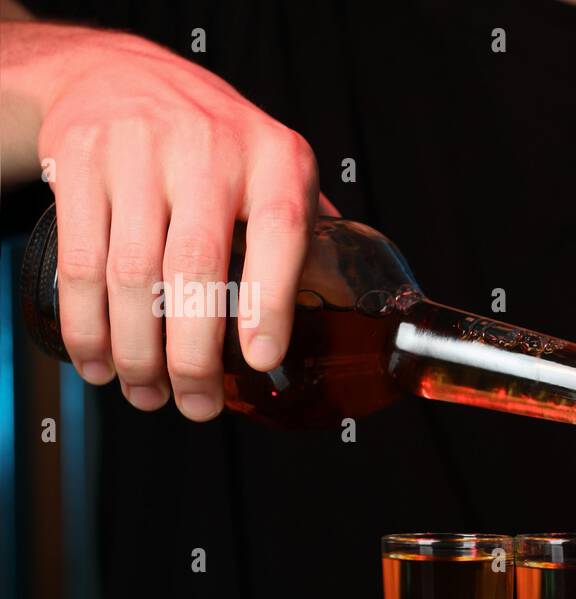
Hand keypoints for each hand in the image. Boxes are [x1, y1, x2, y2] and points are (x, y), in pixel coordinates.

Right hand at [30, 26, 334, 418]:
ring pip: (129, 275)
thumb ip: (309, 230)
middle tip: (197, 405)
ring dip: (136, 351)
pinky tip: (98, 361)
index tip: (263, 359)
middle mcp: (209, 149)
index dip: (269, 301)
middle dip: (192, 353)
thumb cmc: (216, 139)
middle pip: (194, 268)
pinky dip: (86, 325)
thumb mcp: (276, 165)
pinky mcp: (80, 163)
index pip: (280, 231)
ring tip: (148, 394)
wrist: (124, 73)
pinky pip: (80, 262)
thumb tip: (352, 307)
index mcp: (275, 159)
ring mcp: (138, 153)